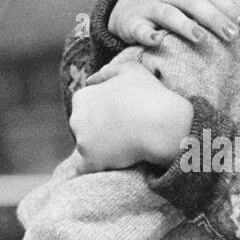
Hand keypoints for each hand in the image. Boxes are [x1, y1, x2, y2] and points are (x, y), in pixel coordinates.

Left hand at [70, 60, 193, 172]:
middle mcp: (76, 119)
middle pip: (82, 128)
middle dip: (96, 131)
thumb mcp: (131, 70)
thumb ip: (109, 71)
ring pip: (85, 148)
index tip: (118, 117)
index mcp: (83, 97)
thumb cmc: (149, 95)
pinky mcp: (90, 162)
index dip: (102, 112)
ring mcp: (82, 142)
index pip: (84, 106)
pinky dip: (97, 167)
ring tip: (121, 149)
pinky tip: (112, 164)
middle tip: (120, 134)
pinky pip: (86, 168)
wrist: (162, 125)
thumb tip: (91, 79)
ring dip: (98, 150)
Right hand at [109, 0, 239, 48]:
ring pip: (168, 12)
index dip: (229, 2)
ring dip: (184, 24)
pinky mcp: (132, 22)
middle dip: (214, 16)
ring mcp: (149, 5)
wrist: (128, 3)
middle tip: (233, 35)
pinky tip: (156, 41)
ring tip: (201, 38)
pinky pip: (139, 28)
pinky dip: (146, 34)